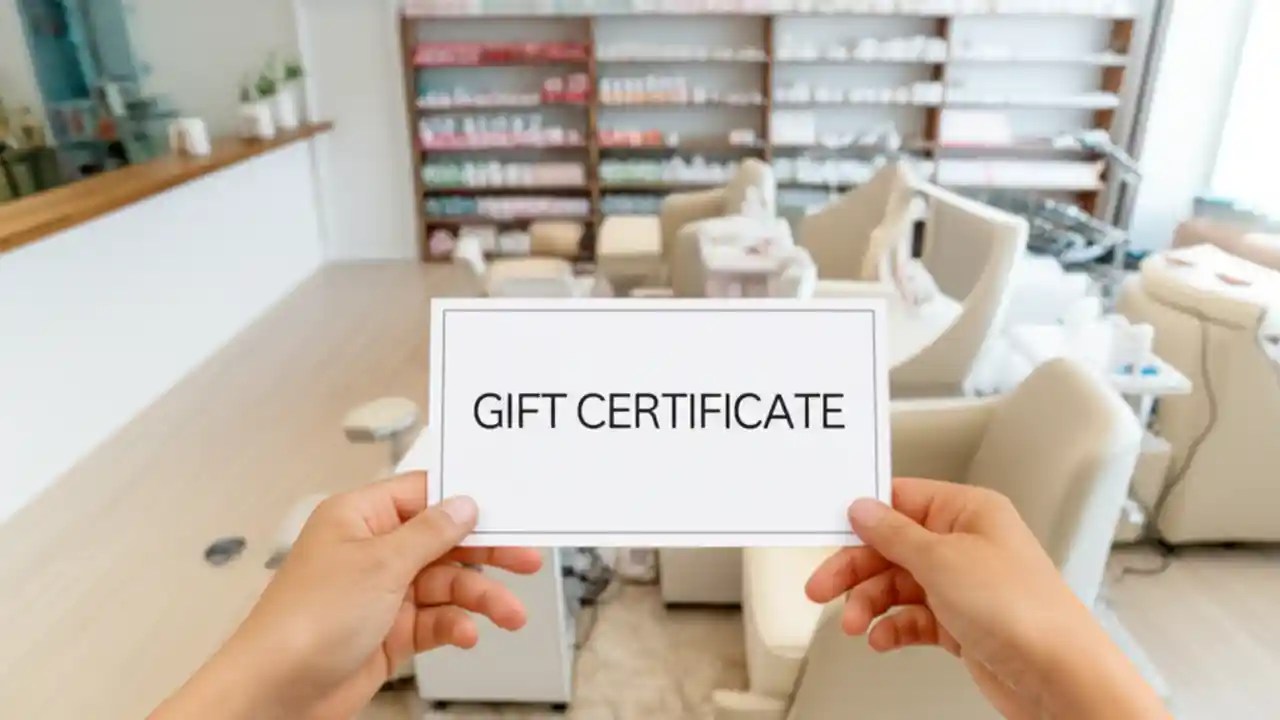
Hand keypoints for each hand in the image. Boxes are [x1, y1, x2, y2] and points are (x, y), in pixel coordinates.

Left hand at [151, 473, 541, 719]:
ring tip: (509, 614)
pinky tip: (466, 635)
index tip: (506, 510)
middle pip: (443, 542)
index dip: (466, 502)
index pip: (424, 495)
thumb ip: (430, 533)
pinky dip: (454, 626)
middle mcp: (370, 551)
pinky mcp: (387, 632)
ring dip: (479, 598)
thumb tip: (463, 506)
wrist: (276, 692)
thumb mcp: (380, 565)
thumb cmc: (304, 622)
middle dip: (485, 553)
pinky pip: (434, 620)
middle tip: (525, 560)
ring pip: (445, 585)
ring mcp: (380, 593)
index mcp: (359, 518)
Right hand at [806, 478, 1165, 719]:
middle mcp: (967, 544)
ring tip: (856, 623)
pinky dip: (893, 627)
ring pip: (898, 585)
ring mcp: (964, 585)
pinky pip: (914, 618)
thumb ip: (893, 533)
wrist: (1059, 675)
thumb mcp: (941, 559)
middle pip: (892, 546)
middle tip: (823, 587)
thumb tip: (863, 509)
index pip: (900, 500)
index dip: (863, 518)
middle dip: (855, 569)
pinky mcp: (962, 623)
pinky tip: (882, 638)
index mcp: (969, 511)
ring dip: (870, 604)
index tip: (830, 532)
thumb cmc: (1022, 609)